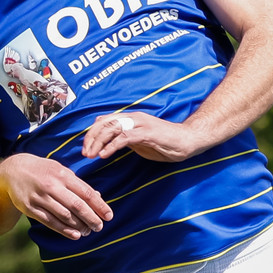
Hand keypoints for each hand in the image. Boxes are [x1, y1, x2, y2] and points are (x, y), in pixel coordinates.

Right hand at [0, 154, 110, 239]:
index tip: (109, 216)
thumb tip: (98, 196)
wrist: (14, 171)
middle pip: (76, 206)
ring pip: (64, 216)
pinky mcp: (30, 208)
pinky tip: (75, 235)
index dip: (99, 205)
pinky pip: (50, 222)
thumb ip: (78, 184)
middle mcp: (52, 186)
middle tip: (99, 227)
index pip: (85, 192)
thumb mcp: (61, 170)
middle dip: (91, 218)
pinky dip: (64, 230)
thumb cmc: (43, 171)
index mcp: (62, 175)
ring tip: (88, 231)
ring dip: (79, 226)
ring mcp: (40, 198)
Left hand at [82, 112, 202, 162]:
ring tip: (90, 154)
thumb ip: (124, 138)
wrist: (187, 140)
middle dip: (91, 137)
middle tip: (84, 152)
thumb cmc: (165, 142)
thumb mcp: (139, 141)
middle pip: (105, 123)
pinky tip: (104, 154)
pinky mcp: (147, 133)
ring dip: (98, 142)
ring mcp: (140, 124)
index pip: (104, 121)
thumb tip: (108, 141)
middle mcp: (133, 117)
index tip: (85, 147)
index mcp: (130, 118)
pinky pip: (125, 138)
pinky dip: (112, 146)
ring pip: (112, 129)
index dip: (92, 133)